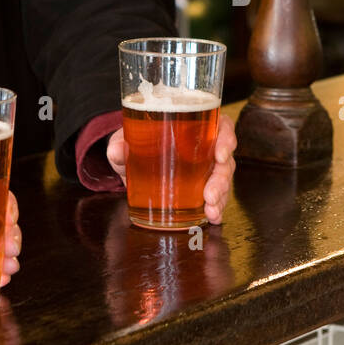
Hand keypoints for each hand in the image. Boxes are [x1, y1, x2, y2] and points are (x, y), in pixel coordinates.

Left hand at [105, 114, 236, 224]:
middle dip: (221, 179)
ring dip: (221, 197)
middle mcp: (206, 148)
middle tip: (210, 194)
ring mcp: (206, 170)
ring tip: (211, 211)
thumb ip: (120, 143)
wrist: (132, 161)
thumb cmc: (137, 143)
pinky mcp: (202, 189)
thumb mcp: (127, 139)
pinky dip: (216, 209)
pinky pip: (216, 198)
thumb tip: (116, 152)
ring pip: (223, 181)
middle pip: (225, 160)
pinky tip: (213, 218)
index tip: (220, 154)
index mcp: (196, 127)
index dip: (226, 139)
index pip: (222, 126)